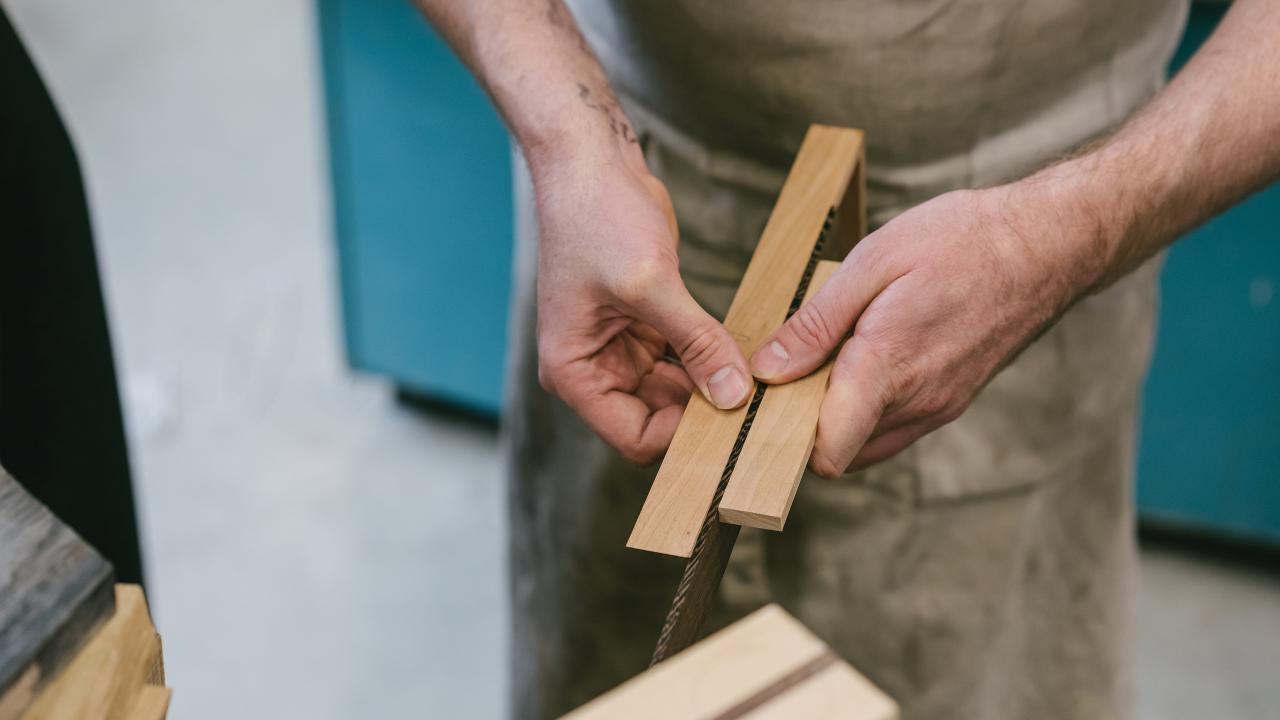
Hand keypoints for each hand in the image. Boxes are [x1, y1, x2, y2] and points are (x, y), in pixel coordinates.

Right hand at [532, 140, 751, 463]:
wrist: (591, 163)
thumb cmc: (596, 217)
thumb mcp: (650, 283)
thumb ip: (696, 342)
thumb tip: (734, 394)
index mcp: (574, 371)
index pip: (634, 436)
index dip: (681, 434)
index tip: (730, 416)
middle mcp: (593, 367)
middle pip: (656, 419)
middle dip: (701, 412)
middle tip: (754, 403)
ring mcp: (619, 347)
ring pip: (675, 392)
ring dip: (710, 385)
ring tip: (755, 379)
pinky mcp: (645, 324)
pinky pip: (684, 359)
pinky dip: (710, 357)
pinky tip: (743, 353)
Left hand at [749, 186, 1096, 476]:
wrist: (1048, 245)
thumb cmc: (961, 241)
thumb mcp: (874, 262)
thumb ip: (816, 324)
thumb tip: (767, 371)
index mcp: (890, 367)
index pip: (828, 452)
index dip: (786, 439)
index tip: (764, 404)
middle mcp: (918, 402)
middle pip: (838, 451)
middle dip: (805, 424)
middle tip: (790, 369)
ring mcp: (939, 407)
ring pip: (866, 441)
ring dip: (838, 416)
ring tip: (829, 356)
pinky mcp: (951, 402)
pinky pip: (894, 425)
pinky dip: (868, 407)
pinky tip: (864, 357)